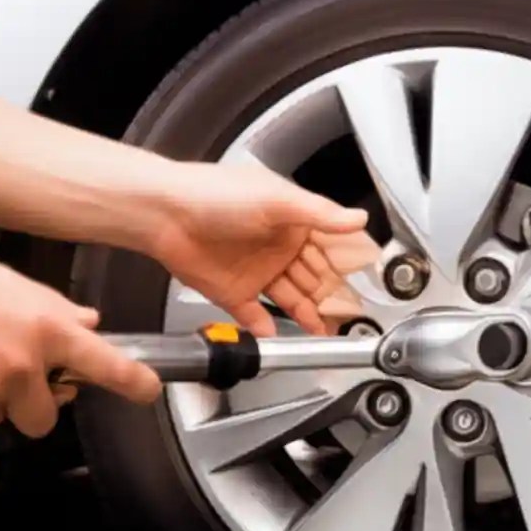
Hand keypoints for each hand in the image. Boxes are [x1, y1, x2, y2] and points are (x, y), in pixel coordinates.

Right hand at [0, 221, 160, 437]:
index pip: (104, 364)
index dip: (132, 382)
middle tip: (8, 372)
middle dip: (32, 403)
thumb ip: (50, 308)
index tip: (146, 390)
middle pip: (45, 417)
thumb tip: (84, 321)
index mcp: (40, 328)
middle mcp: (16, 366)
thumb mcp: (3, 282)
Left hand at [149, 161, 380, 336]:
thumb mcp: (277, 199)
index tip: (366, 285)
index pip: (329, 249)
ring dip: (307, 316)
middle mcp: (277, 248)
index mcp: (292, 223)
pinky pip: (255, 316)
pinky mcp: (232, 292)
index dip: (347, 268)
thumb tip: (359, 219)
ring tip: (325, 332)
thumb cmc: (214, 193)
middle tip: (350, 316)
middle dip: (332, 297)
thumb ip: (320, 214)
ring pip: (290, 300)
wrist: (164, 213)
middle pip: (314, 279)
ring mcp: (256, 272)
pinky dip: (267, 328)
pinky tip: (280, 337)